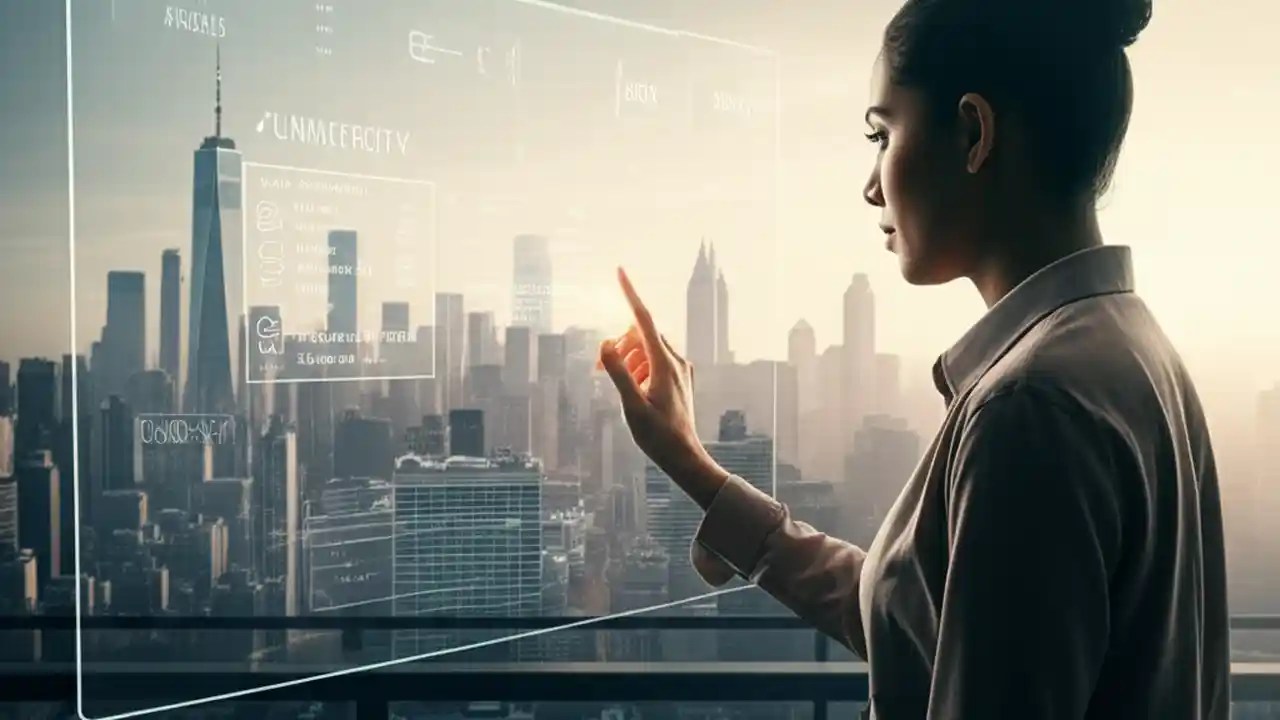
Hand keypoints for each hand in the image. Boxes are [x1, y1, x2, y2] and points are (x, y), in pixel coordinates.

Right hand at [597, 267, 727, 508]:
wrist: (683, 457)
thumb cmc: (658, 436)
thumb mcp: (631, 406)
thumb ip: (618, 373)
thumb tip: (604, 343)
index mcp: (665, 364)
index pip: (643, 320)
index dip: (630, 294)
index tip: (619, 271)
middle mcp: (676, 361)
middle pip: (641, 334)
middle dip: (618, 344)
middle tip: (599, 369)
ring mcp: (679, 369)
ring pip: (646, 346)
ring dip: (627, 357)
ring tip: (617, 384)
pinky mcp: (678, 378)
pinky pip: (653, 359)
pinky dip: (637, 366)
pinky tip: (633, 388)